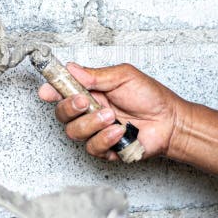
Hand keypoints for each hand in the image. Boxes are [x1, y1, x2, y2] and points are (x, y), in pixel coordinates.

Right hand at [38, 63, 181, 159]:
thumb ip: (95, 75)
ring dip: (92, 124)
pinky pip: (92, 147)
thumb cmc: (150, 96)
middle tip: (86, 102)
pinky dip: (105, 139)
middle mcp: (88, 111)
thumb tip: (71, 68)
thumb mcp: (123, 77)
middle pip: (61, 114)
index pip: (62, 91)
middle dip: (70, 108)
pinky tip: (120, 131)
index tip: (47, 91)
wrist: (170, 121)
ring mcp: (95, 131)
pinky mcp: (104, 149)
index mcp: (90, 91)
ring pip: (74, 132)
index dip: (51, 91)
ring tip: (112, 117)